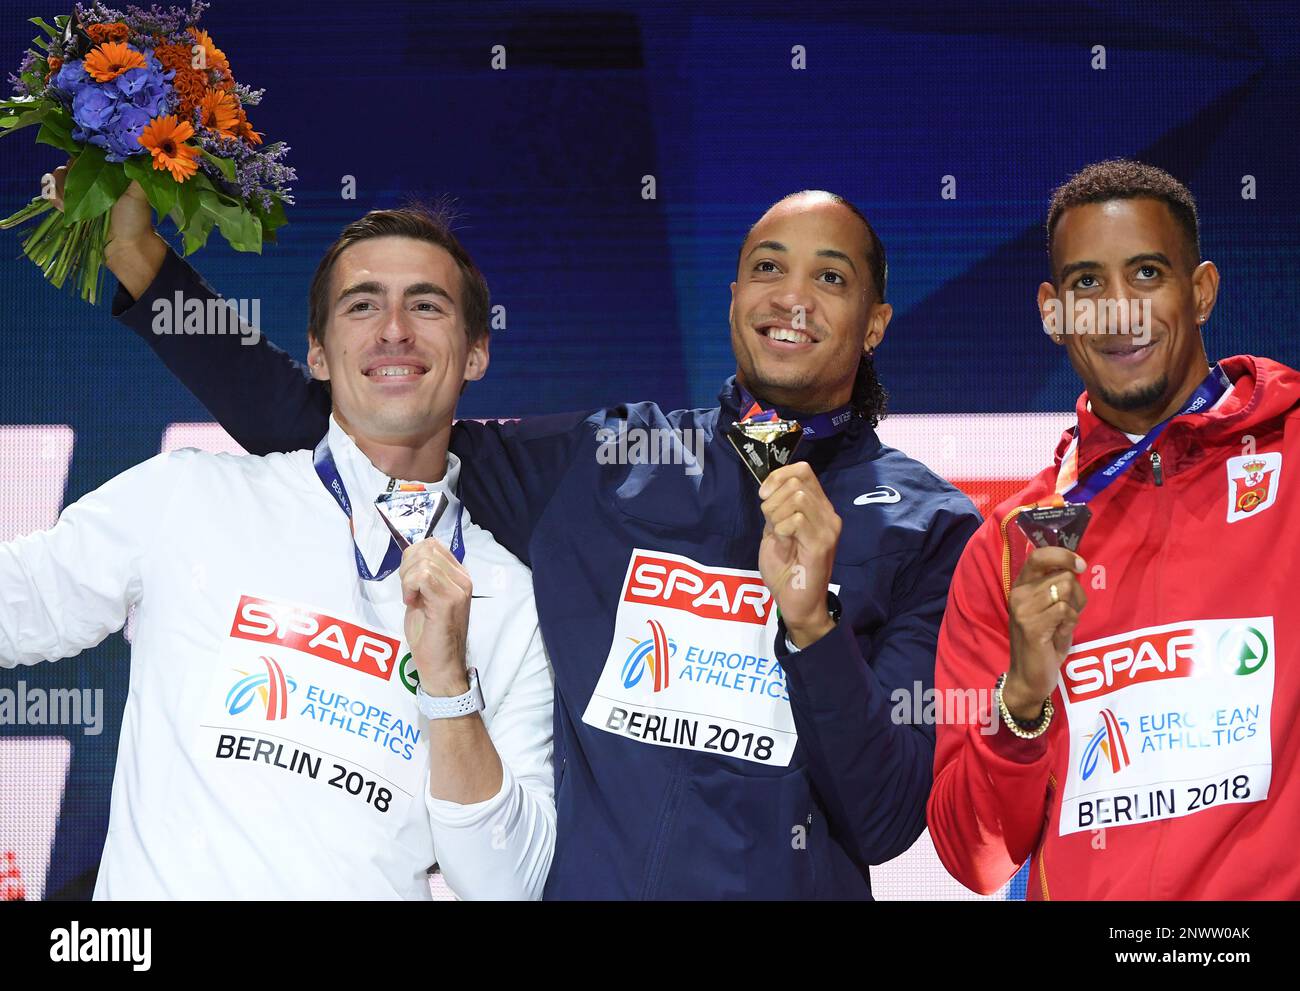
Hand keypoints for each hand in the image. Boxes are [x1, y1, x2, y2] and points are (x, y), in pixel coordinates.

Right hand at [49, 157, 163, 298]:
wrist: (127, 248)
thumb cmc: (136, 219)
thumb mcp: (138, 191)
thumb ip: (130, 169)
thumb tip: (120, 148)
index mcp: (108, 169)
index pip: (86, 152)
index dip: (81, 157)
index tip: (83, 167)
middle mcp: (92, 177)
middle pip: (69, 163)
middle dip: (70, 176)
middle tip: (81, 191)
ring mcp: (79, 192)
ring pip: (57, 177)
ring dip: (62, 190)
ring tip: (72, 206)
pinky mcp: (69, 206)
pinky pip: (52, 193)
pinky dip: (55, 199)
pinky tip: (65, 210)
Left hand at [399, 539, 472, 696]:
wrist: (441, 665)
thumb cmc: (430, 635)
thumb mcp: (425, 597)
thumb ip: (424, 576)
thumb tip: (411, 556)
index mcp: (459, 575)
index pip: (432, 545)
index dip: (412, 557)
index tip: (409, 582)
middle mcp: (463, 578)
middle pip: (426, 548)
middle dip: (407, 566)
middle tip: (407, 591)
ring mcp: (459, 589)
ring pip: (424, 561)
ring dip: (407, 578)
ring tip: (411, 598)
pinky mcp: (449, 601)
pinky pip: (423, 576)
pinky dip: (409, 586)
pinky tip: (411, 602)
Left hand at [758, 462, 840, 647]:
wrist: (797, 604)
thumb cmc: (785, 570)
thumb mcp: (775, 532)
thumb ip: (776, 510)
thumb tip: (770, 489)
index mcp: (818, 508)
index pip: (803, 470)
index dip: (778, 475)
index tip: (764, 494)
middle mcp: (828, 514)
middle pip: (797, 481)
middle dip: (773, 498)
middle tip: (769, 521)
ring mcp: (828, 529)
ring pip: (798, 497)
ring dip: (777, 513)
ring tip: (777, 534)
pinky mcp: (822, 544)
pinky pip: (798, 519)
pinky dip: (782, 527)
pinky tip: (782, 542)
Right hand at [1005, 546, 1087, 720]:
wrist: (1029, 677)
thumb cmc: (1044, 643)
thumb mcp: (1051, 610)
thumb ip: (1060, 589)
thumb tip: (1077, 568)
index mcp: (1022, 586)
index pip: (1039, 556)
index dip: (1063, 555)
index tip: (1080, 565)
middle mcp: (1018, 594)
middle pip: (1064, 575)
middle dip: (1076, 594)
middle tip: (1068, 614)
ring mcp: (1023, 610)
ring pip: (1067, 590)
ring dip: (1074, 609)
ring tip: (1062, 625)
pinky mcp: (1031, 626)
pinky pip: (1065, 611)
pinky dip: (1070, 622)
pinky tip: (1059, 634)